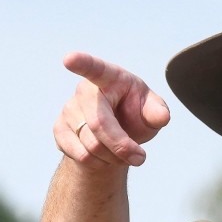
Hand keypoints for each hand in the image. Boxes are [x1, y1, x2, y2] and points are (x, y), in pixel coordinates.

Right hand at [54, 52, 171, 167]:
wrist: (114, 137)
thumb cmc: (134, 115)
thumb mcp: (151, 111)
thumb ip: (157, 112)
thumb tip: (161, 117)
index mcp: (109, 77)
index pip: (94, 68)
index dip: (81, 63)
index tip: (68, 59)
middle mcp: (84, 91)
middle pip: (99, 124)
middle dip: (122, 146)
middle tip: (140, 158)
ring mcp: (69, 110)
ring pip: (91, 146)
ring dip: (113, 157)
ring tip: (121, 152)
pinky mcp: (60, 130)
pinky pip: (81, 156)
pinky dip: (100, 163)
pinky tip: (105, 155)